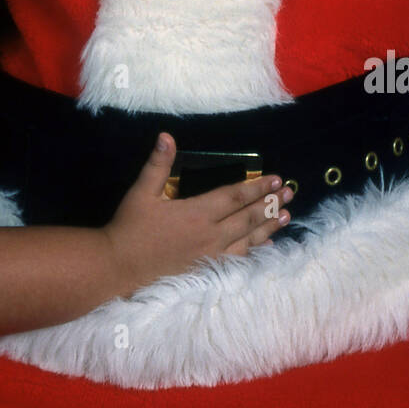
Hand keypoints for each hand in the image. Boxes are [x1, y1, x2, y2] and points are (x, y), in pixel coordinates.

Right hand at [103, 132, 292, 295]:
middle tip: (290, 192)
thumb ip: (158, 164)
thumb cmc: (130, 228)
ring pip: (248, 239)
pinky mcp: (207, 271)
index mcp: (197, 213)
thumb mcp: (142, 192)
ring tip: (286, 216)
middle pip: (247, 217)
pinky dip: (256, 251)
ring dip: (269, 226)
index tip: (275, 178)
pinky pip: (239, 260)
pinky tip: (267, 246)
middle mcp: (210, 235)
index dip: (256, 187)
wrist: (119, 267)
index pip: (234, 197)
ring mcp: (211, 256)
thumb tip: (167, 136)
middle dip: (270, 203)